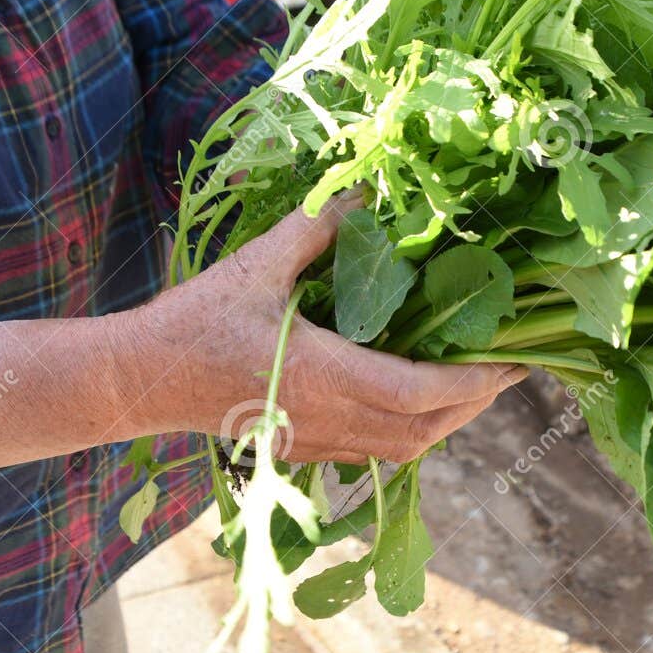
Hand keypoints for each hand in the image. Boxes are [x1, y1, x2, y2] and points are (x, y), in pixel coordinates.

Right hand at [128, 194, 527, 462]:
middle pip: (424, 433)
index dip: (475, 382)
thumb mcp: (256, 265)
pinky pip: (372, 454)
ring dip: (444, 424)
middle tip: (506, 369)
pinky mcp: (298, 449)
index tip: (514, 361)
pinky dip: (407, 432)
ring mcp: (312, 441)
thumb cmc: (192, 322)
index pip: (421, 392)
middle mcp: (326, 419)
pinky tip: (413, 400)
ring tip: (470, 385)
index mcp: (322, 376)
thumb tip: (366, 198)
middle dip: (473, 405)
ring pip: (401, 452)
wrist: (138, 380)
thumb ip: (315, 231)